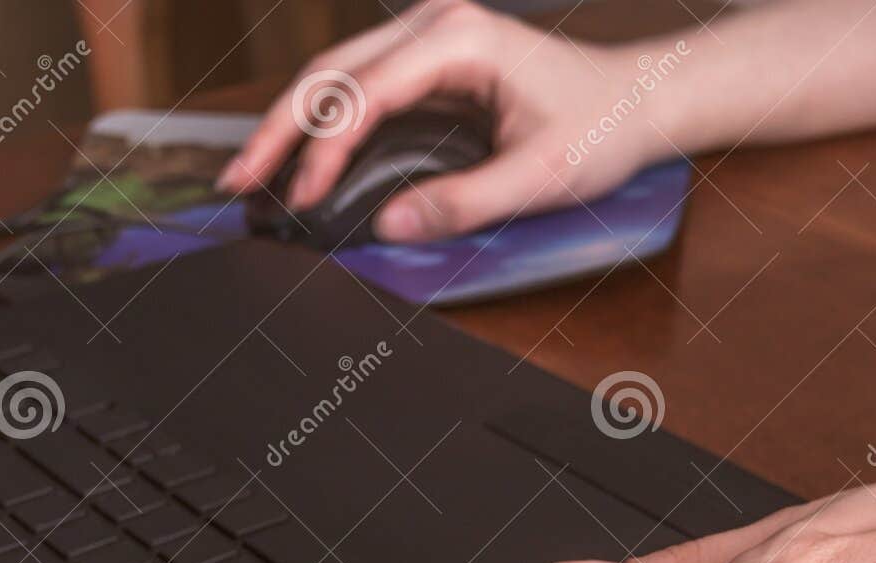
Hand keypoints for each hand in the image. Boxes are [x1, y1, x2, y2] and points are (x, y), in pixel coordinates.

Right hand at [216, 0, 680, 241]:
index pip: (364, 92)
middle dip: (277, 131)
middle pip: (329, 73)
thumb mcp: (540, 176)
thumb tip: (390, 225)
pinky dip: (321, 123)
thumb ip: (465, 202)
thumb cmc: (601, 126)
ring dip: (288, 124)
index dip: (324, 150)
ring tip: (249, 175)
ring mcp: (427, 37)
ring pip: (334, 74)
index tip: (301, 200)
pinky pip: (357, 86)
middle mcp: (434, 25)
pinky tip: (295, 157)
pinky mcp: (427, 60)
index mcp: (459, 40)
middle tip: (237, 185)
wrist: (638, 99)